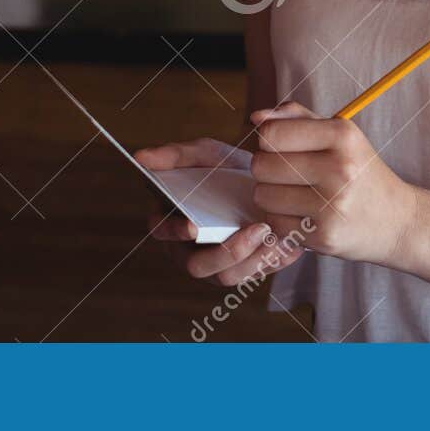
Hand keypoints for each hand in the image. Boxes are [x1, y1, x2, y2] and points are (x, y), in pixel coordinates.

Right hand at [132, 137, 305, 287]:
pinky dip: (273, 261)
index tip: (193, 226)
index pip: (162, 231)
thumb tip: (140, 156)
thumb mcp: (204, 154)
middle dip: (226, 253)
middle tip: (256, 230)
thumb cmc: (225, 168)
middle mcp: (190, 249)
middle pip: (197, 266)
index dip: (174, 231)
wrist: (265, 178)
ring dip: (253, 259)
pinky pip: (255, 275)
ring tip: (275, 235)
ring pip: (228, 276)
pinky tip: (289, 243)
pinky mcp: (244, 270)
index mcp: (171, 221)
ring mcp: (217, 264)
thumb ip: (175, 155)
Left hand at [248, 101, 418, 265]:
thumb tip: (256, 117)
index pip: (272, 133)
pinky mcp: (324, 236)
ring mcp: (332, 205)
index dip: (268, 141)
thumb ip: (297, 118)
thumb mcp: (340, 136)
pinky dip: (282, 220)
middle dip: (267, 169)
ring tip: (296, 195)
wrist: (398, 221)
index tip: (283, 147)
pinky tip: (304, 215)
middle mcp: (339, 169)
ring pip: (263, 195)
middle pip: (262, 165)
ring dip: (271, 196)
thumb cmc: (361, 173)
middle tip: (289, 174)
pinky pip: (275, 223)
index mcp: (342, 135)